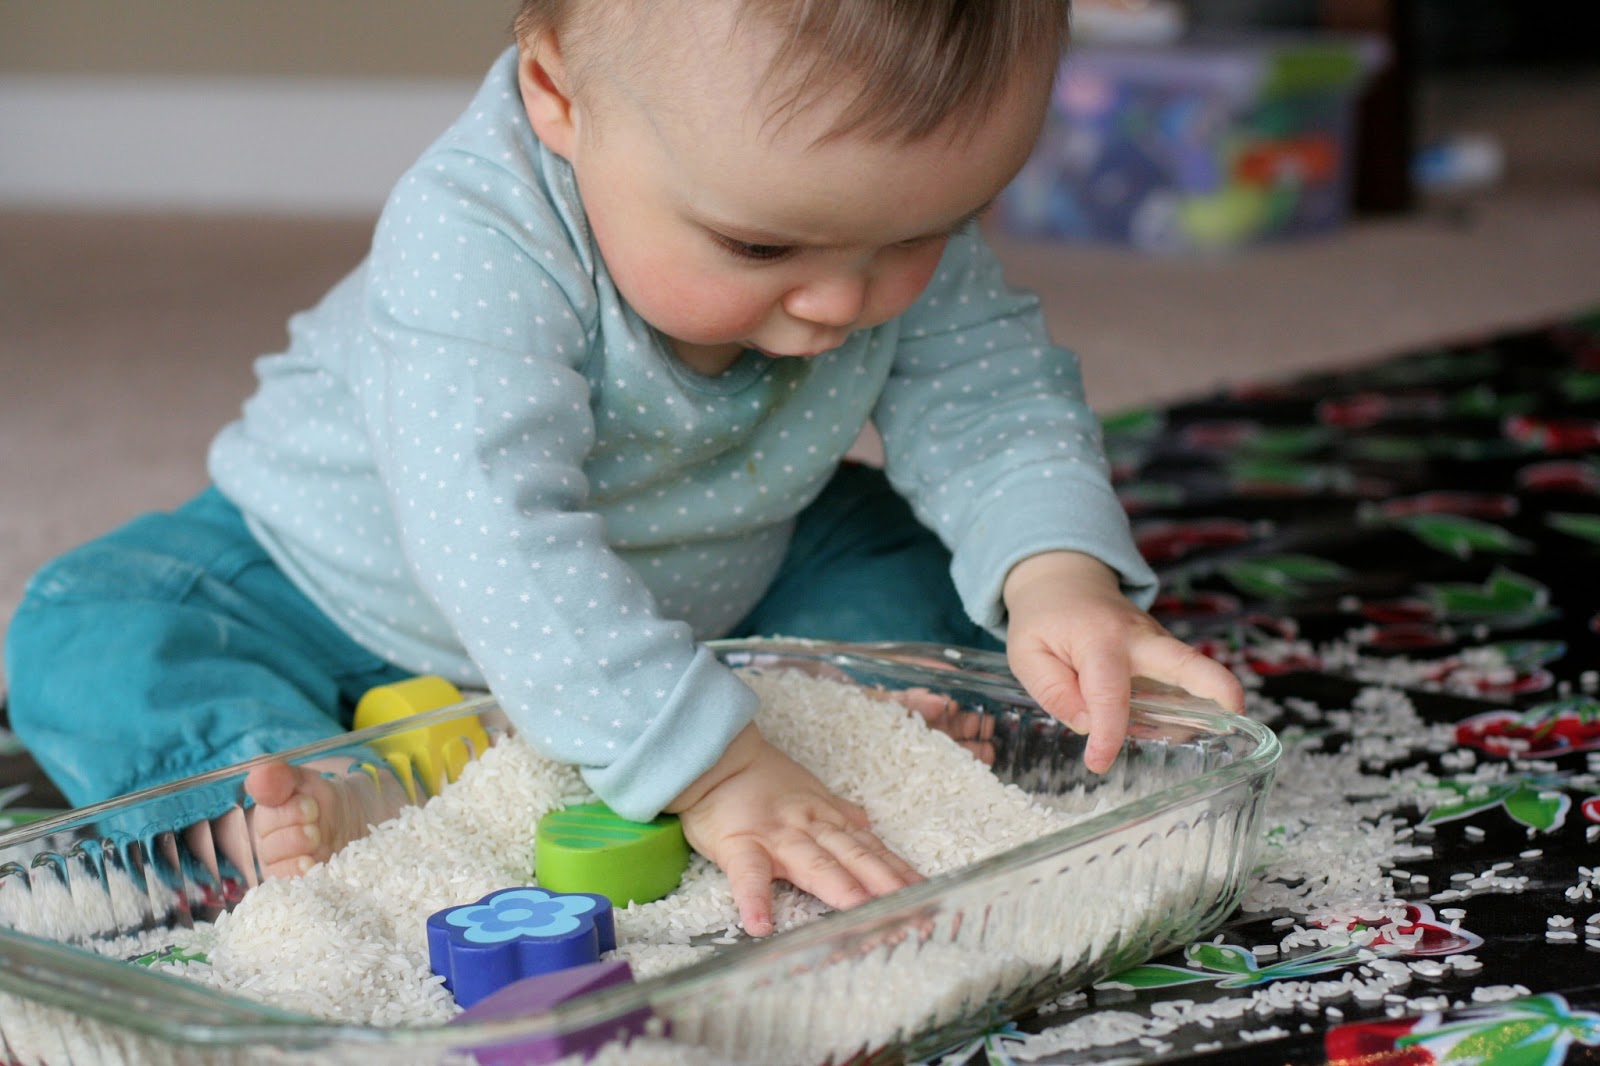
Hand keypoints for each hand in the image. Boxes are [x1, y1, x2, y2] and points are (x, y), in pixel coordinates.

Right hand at [666, 724, 922, 935]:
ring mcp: (777, 836)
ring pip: (816, 864)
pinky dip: (754, 899)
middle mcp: (810, 828)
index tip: (930, 894)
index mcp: (827, 820)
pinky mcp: (739, 844)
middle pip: (855, 859)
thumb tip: (869, 826)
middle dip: (887, 887)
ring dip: (842, 889)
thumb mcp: (809, 791)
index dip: (900, 872)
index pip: (872, 849)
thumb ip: (839, 812)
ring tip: (865, 915)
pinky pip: (747, 874)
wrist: (716, 756)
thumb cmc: (759, 780)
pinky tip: (761, 926)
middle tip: (915, 913)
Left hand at [1002, 551, 1244, 774]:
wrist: (1063, 578)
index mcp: (1099, 639)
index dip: (1108, 733)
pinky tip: (1174, 728)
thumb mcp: (1027, 654)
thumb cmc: (1043, 619)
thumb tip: (1089, 725)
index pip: (1110, 693)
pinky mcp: (1164, 652)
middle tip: (1236, 716)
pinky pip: (1180, 680)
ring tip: (1206, 738)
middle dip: (1216, 687)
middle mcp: (1139, 639)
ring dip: (1207, 704)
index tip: (1099, 763)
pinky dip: (1185, 704)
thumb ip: (1053, 690)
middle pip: (1187, 662)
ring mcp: (1158, 643)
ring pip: (1191, 673)